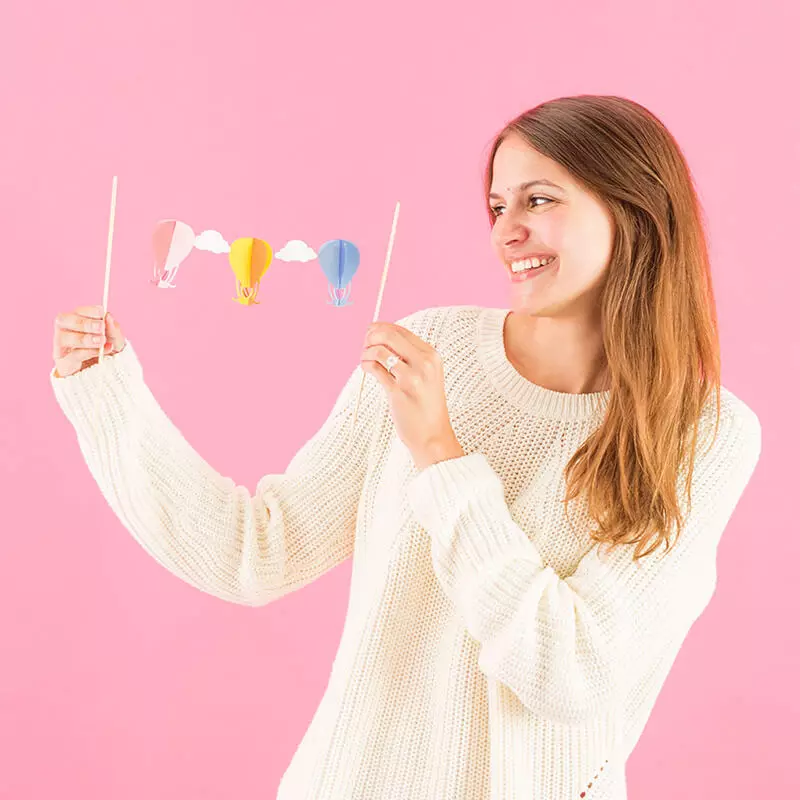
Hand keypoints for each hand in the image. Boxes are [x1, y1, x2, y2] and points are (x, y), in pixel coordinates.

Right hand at [53, 305, 126, 377]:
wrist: (106, 376)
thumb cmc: (108, 352)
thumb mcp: (116, 340)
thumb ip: (113, 329)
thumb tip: (109, 316)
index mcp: (77, 321)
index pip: (76, 311)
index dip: (88, 310)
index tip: (101, 313)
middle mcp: (65, 331)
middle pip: (63, 320)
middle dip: (84, 323)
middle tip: (101, 327)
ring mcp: (61, 346)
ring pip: (64, 337)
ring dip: (84, 338)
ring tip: (101, 341)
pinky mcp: (63, 362)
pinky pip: (73, 354)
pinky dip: (89, 351)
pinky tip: (101, 351)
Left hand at [360, 321, 463, 469]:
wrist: (433, 435)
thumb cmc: (426, 405)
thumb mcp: (427, 374)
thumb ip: (409, 356)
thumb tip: (380, 336)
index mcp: (431, 355)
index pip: (400, 330)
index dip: (381, 328)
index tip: (371, 334)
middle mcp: (424, 363)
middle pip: (388, 335)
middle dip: (370, 336)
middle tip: (365, 346)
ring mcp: (412, 377)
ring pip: (378, 350)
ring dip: (365, 353)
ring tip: (365, 361)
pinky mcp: (398, 391)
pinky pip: (374, 368)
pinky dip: (365, 365)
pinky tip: (366, 369)